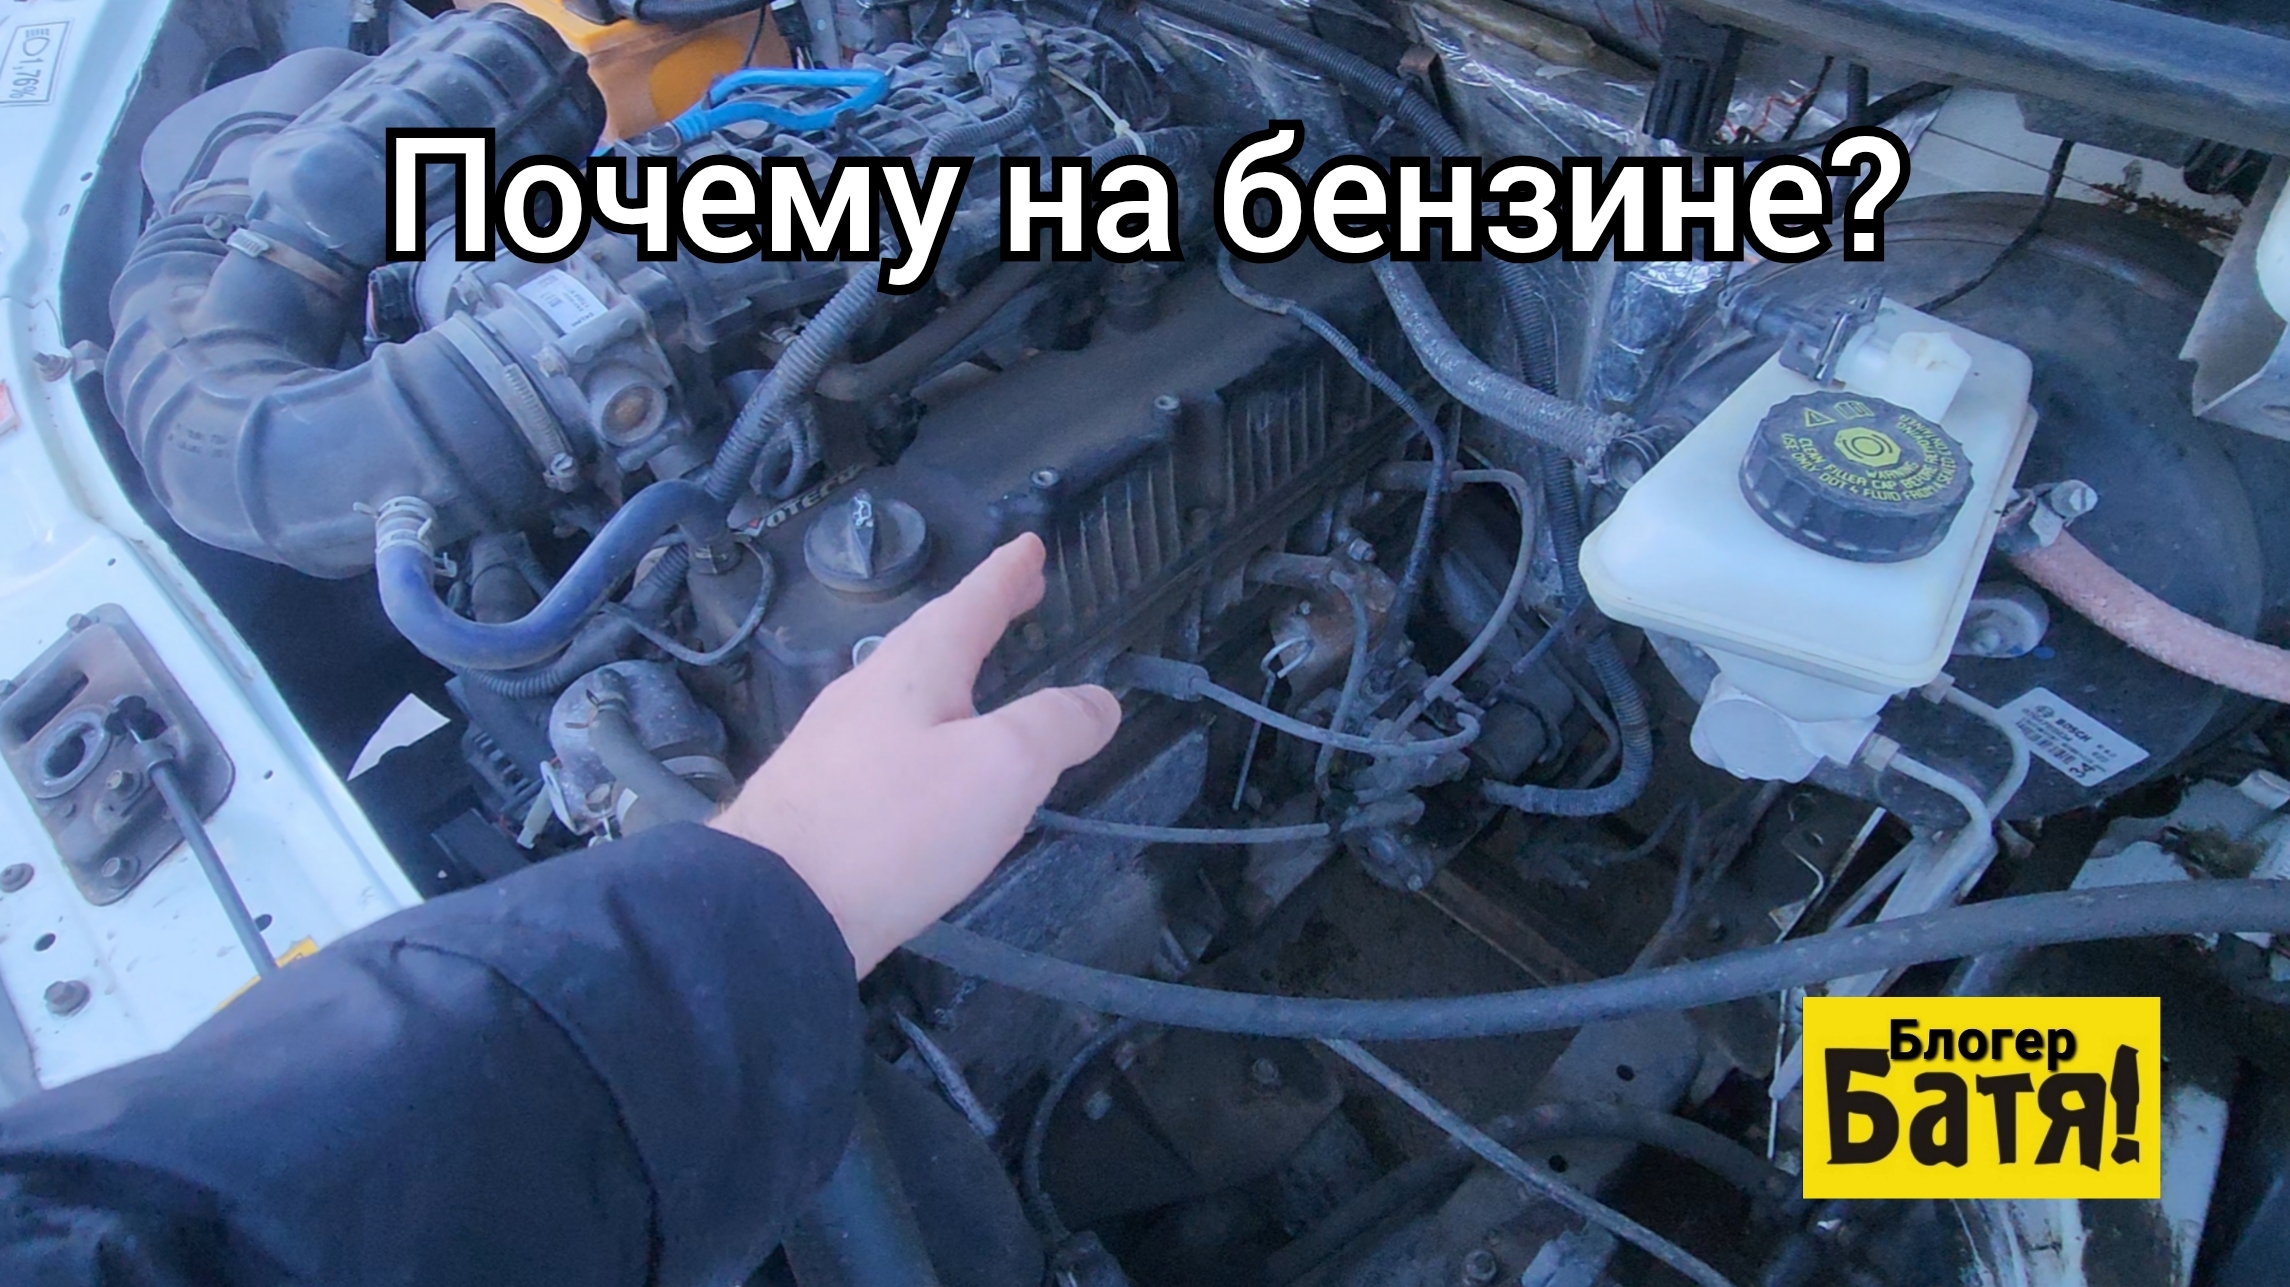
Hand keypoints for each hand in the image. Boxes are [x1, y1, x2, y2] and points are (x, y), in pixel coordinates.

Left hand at [711, 534, 1121, 972]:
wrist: (769, 908)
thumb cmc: (894, 826)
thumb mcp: (1000, 768)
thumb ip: (1055, 727)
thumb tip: (1100, 699)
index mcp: (912, 670)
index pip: (969, 606)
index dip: (1005, 577)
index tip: (1030, 545)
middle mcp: (864, 693)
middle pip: (929, 641)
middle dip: (978, 617)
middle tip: (1017, 597)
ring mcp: (831, 746)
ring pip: (901, 691)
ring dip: (946, 674)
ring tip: (978, 681)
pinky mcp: (814, 800)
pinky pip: (882, 741)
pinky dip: (921, 730)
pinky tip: (924, 766)